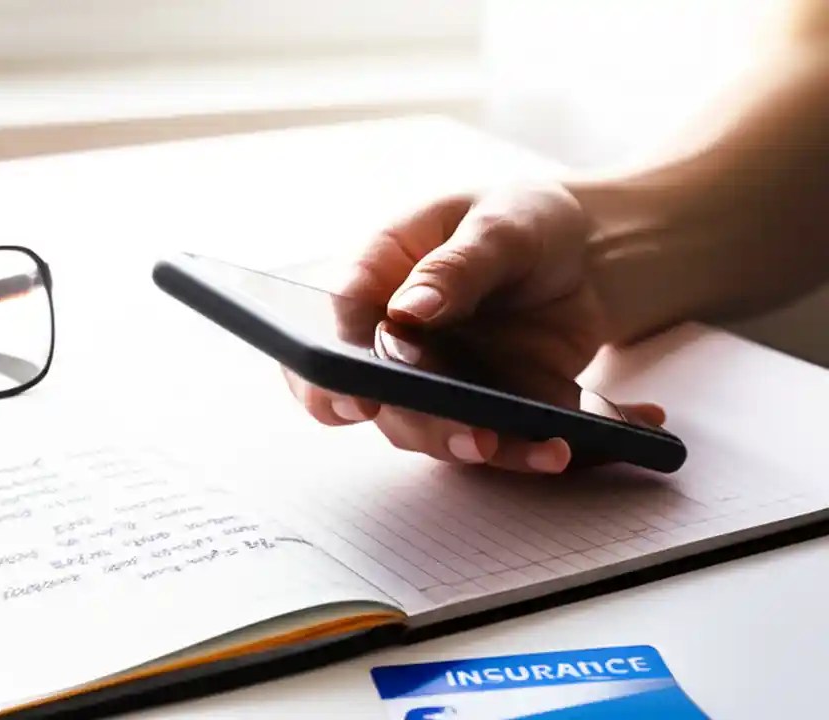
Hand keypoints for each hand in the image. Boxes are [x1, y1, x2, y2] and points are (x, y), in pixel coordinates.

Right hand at [282, 183, 665, 473]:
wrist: (588, 254)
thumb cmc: (525, 220)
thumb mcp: (499, 224)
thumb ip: (455, 265)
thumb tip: (407, 309)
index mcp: (378, 274)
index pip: (335, 325)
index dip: (331, 370)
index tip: (359, 398)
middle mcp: (391, 334)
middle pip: (372, 392)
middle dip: (412, 419)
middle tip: (461, 433)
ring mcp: (431, 377)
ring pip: (421, 428)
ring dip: (460, 442)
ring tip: (506, 443)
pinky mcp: (478, 406)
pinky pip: (485, 440)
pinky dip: (516, 451)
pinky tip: (550, 449)